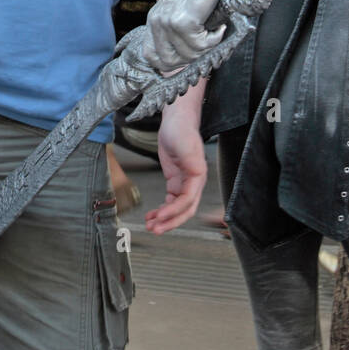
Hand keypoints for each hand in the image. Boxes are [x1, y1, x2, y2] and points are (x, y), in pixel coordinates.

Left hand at [143, 0, 227, 70]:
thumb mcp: (179, 12)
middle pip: (167, 61)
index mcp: (154, 21)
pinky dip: (214, 40)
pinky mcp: (183, 22)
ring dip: (207, 47)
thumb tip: (179, 60)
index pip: (150, 55)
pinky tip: (219, 27)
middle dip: (189, 59)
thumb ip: (174, 33)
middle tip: (204, 45)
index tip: (187, 58)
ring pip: (188, 55)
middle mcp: (156, 22)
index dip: (168, 64)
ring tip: (214, 31)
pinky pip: (200, 46)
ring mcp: (168, 22)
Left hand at [146, 108, 206, 233]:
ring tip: (150, 225)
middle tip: (154, 229)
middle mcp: (193, 182)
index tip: (160, 216)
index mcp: (198, 175)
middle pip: (185, 210)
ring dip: (165, 219)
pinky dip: (162, 209)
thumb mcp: (184, 142)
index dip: (174, 211)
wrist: (176, 119)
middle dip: (170, 222)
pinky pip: (171, 201)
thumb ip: (190, 158)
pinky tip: (152, 214)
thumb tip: (196, 172)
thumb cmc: (181, 128)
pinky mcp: (175, 180)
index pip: (188, 201)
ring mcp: (184, 183)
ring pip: (177, 209)